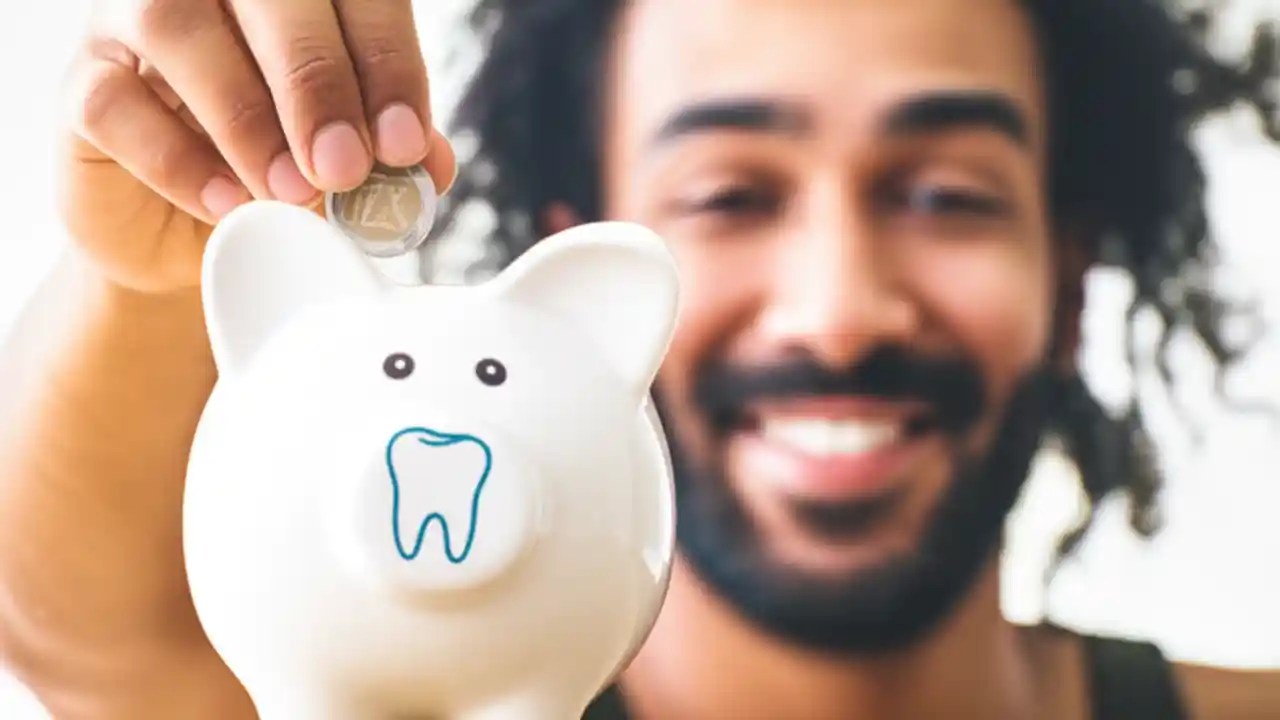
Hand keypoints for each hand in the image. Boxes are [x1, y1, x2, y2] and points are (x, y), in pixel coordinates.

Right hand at [59, 0, 456, 292]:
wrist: (189, 233)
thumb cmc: (277, 172)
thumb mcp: (346, 162)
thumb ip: (390, 151)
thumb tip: (432, 161)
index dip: (386, 61)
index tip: (406, 143)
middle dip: (316, 82)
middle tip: (346, 167)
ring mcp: (135, 24)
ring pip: (176, 26)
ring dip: (245, 117)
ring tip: (292, 192)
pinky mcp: (85, 83)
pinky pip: (113, 105)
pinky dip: (179, 162)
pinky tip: (229, 205)